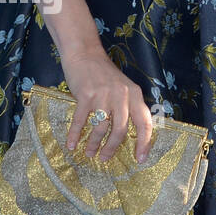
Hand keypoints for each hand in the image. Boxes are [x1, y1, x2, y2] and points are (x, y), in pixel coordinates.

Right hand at [61, 48, 152, 162]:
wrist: (86, 55)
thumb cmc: (105, 75)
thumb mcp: (124, 89)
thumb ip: (128, 107)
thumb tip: (128, 135)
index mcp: (135, 94)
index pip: (145, 122)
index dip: (144, 142)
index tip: (141, 159)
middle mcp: (122, 95)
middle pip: (121, 130)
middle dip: (113, 148)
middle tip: (105, 158)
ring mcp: (103, 95)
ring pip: (101, 128)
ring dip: (93, 144)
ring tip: (89, 153)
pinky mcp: (85, 96)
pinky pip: (80, 121)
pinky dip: (74, 135)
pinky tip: (71, 145)